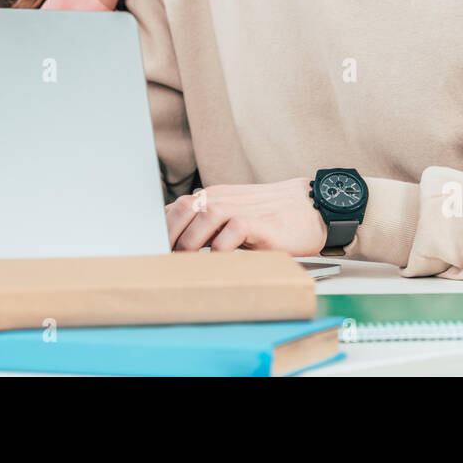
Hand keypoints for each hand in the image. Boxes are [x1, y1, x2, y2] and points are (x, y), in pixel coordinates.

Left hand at [166, 179, 328, 255]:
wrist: (313, 207)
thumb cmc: (273, 217)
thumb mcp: (236, 216)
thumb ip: (210, 227)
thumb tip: (180, 248)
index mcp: (213, 196)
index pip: (176, 208)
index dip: (160, 229)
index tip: (150, 251)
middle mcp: (222, 198)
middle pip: (182, 210)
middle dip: (168, 237)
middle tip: (163, 262)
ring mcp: (240, 208)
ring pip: (203, 221)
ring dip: (189, 245)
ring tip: (183, 266)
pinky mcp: (257, 223)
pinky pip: (231, 234)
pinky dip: (219, 250)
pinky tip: (215, 264)